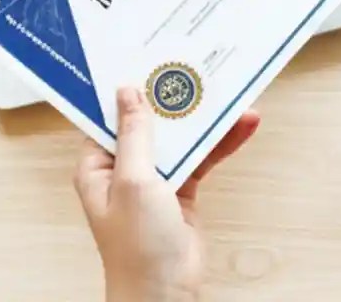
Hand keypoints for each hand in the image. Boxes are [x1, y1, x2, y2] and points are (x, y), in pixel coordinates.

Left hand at [75, 87, 260, 301]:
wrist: (166, 292)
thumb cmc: (137, 246)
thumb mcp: (134, 181)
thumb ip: (135, 135)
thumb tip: (128, 93)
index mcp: (97, 166)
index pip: (109, 117)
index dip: (127, 89)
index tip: (147, 61)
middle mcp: (123, 169)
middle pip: (151, 123)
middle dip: (174, 99)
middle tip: (196, 69)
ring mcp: (154, 179)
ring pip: (181, 138)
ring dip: (205, 120)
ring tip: (231, 95)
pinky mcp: (182, 189)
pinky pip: (201, 157)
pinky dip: (221, 142)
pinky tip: (243, 126)